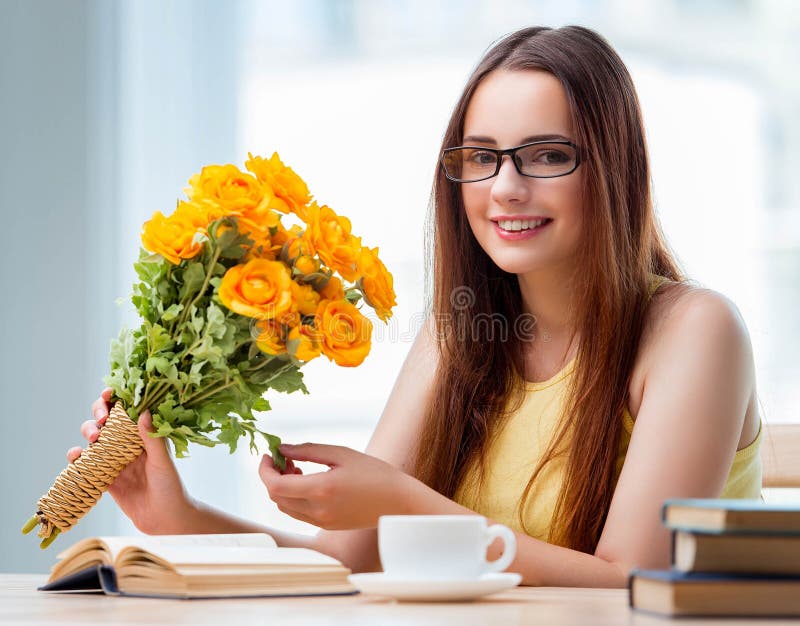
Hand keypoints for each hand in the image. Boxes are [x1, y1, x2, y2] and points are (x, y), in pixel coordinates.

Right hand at [67, 388, 195, 533]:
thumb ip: (152, 439)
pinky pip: (85, 463)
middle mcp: (127, 444)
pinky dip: (76, 457)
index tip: (108, 394)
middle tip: (102, 419)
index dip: (116, 399)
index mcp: (144, 435)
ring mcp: (114, 459)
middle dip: (99, 413)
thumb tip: (144, 411)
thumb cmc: (170, 487)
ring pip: (94, 438)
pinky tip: (75, 456)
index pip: (128, 410)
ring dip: (88, 432)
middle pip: (107, 420)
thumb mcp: (162, 462)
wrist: (164, 519)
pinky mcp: (103, 477)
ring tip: (92, 438)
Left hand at [258, 443, 413, 529]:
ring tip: (297, 467)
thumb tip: (281, 449)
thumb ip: (307, 450)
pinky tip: (308, 481)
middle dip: (273, 476)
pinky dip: (294, 497)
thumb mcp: (341, 454)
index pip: (275, 485)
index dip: (264, 470)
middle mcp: (318, 510)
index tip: (269, 454)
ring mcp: (321, 522)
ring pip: (285, 507)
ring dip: (283, 487)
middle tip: (285, 457)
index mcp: (321, 489)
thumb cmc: (374, 473)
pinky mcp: (326, 526)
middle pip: (276, 497)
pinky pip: (298, 513)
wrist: (397, 502)